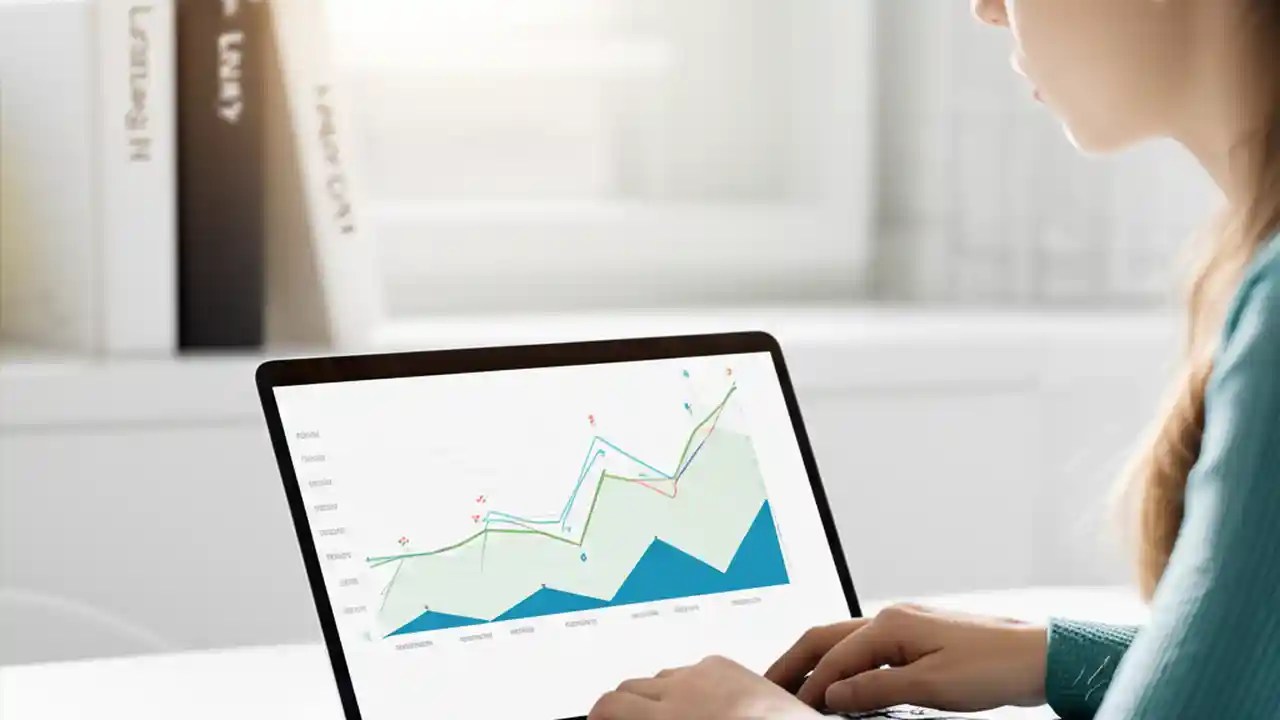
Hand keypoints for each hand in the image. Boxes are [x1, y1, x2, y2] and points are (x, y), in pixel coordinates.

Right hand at [589, 655, 820, 719]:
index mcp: (668, 717)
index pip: (609, 706)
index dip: (597, 716)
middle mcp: (683, 688)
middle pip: (629, 687)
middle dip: (624, 707)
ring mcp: (705, 672)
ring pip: (660, 678)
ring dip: (656, 696)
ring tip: (673, 718)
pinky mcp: (728, 664)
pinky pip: (692, 669)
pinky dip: (688, 685)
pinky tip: (704, 706)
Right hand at [765, 604, 1047, 713]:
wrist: (1039, 656)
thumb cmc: (994, 666)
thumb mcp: (930, 687)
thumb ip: (875, 690)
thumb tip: (834, 695)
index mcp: (890, 624)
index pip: (834, 657)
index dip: (810, 686)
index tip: (790, 708)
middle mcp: (893, 617)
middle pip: (827, 638)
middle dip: (796, 662)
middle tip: (768, 684)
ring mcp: (906, 624)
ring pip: (846, 641)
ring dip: (819, 663)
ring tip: (798, 686)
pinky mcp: (920, 637)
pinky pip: (869, 649)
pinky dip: (846, 665)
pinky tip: (843, 683)